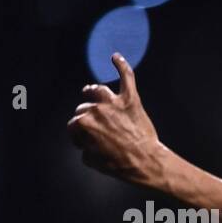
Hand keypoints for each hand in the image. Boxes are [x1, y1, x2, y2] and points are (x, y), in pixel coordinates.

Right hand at [67, 53, 164, 185]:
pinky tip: (116, 57)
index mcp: (84, 124)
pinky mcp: (132, 101)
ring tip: (91, 92)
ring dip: (93, 92)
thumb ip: (85, 148)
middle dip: (87, 118)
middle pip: (84, 108)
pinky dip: (122, 66)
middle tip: (96, 129)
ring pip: (98, 91)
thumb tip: (85, 144)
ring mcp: (114, 103)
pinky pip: (126, 78)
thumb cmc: (121, 166)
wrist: (147, 163)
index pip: (74, 125)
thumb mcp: (93, 162)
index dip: (78, 135)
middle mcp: (97, 110)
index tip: (84, 141)